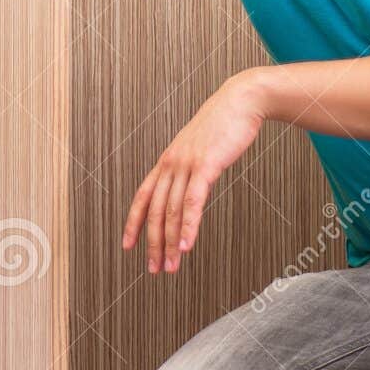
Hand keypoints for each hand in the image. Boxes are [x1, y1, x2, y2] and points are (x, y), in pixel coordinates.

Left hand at [123, 75, 267, 272]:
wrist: (241, 101)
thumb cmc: (224, 125)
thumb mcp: (200, 147)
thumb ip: (191, 167)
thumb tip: (189, 184)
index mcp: (167, 160)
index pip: (143, 197)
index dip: (133, 223)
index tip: (128, 246)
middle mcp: (171, 163)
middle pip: (156, 211)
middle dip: (154, 244)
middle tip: (154, 269)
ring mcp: (187, 164)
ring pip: (172, 211)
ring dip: (171, 243)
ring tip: (171, 266)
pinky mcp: (205, 165)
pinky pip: (193, 202)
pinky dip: (189, 227)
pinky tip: (186, 245)